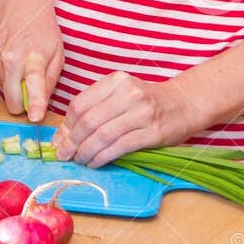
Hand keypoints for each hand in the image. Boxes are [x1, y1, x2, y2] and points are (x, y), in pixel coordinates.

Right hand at [0, 0, 63, 122]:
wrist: (18, 1)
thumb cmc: (42, 27)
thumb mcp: (58, 53)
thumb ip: (50, 81)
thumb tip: (41, 106)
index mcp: (33, 57)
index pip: (33, 87)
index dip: (35, 106)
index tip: (35, 118)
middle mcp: (9, 60)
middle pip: (13, 101)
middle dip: (24, 102)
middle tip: (34, 87)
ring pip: (5, 93)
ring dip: (15, 86)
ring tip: (23, 65)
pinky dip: (6, 77)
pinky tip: (12, 60)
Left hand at [55, 71, 193, 167]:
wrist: (185, 104)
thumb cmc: (147, 101)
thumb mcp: (121, 94)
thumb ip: (95, 108)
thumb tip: (65, 133)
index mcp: (115, 81)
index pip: (80, 104)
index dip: (66, 125)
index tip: (58, 140)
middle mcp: (128, 93)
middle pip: (88, 120)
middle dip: (72, 141)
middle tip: (63, 155)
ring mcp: (141, 112)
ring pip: (102, 135)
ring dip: (86, 152)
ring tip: (79, 160)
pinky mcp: (152, 132)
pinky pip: (119, 147)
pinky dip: (103, 157)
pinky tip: (95, 163)